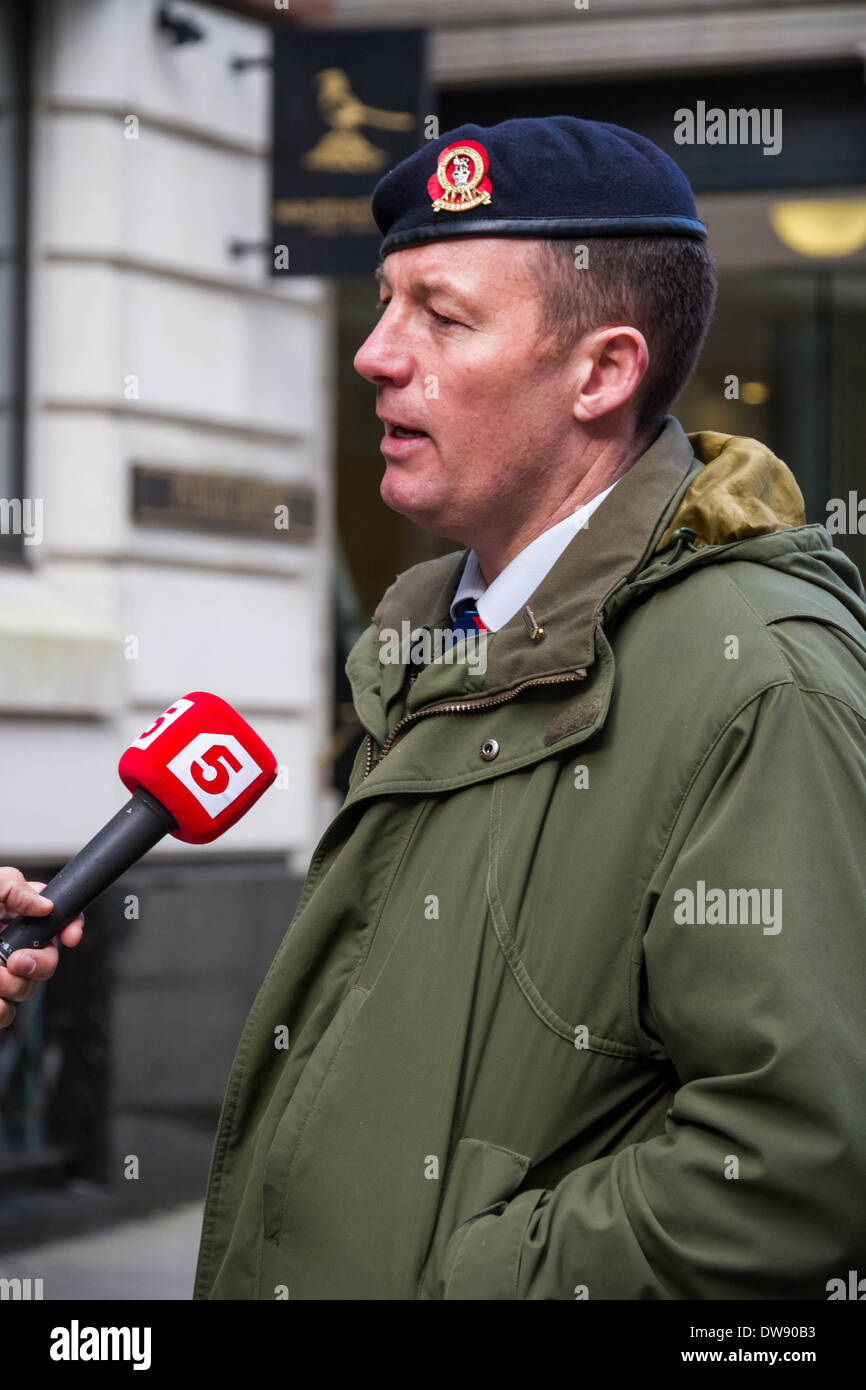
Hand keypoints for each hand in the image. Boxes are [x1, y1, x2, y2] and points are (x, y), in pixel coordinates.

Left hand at [0, 867, 84, 1028]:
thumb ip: (13, 885)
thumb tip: (44, 903)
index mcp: (12, 915)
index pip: (58, 918)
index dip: (72, 927)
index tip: (70, 936)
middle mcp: (12, 947)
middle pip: (50, 960)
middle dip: (39, 963)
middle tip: (14, 961)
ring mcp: (3, 977)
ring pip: (30, 990)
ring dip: (11, 986)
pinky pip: (7, 1014)